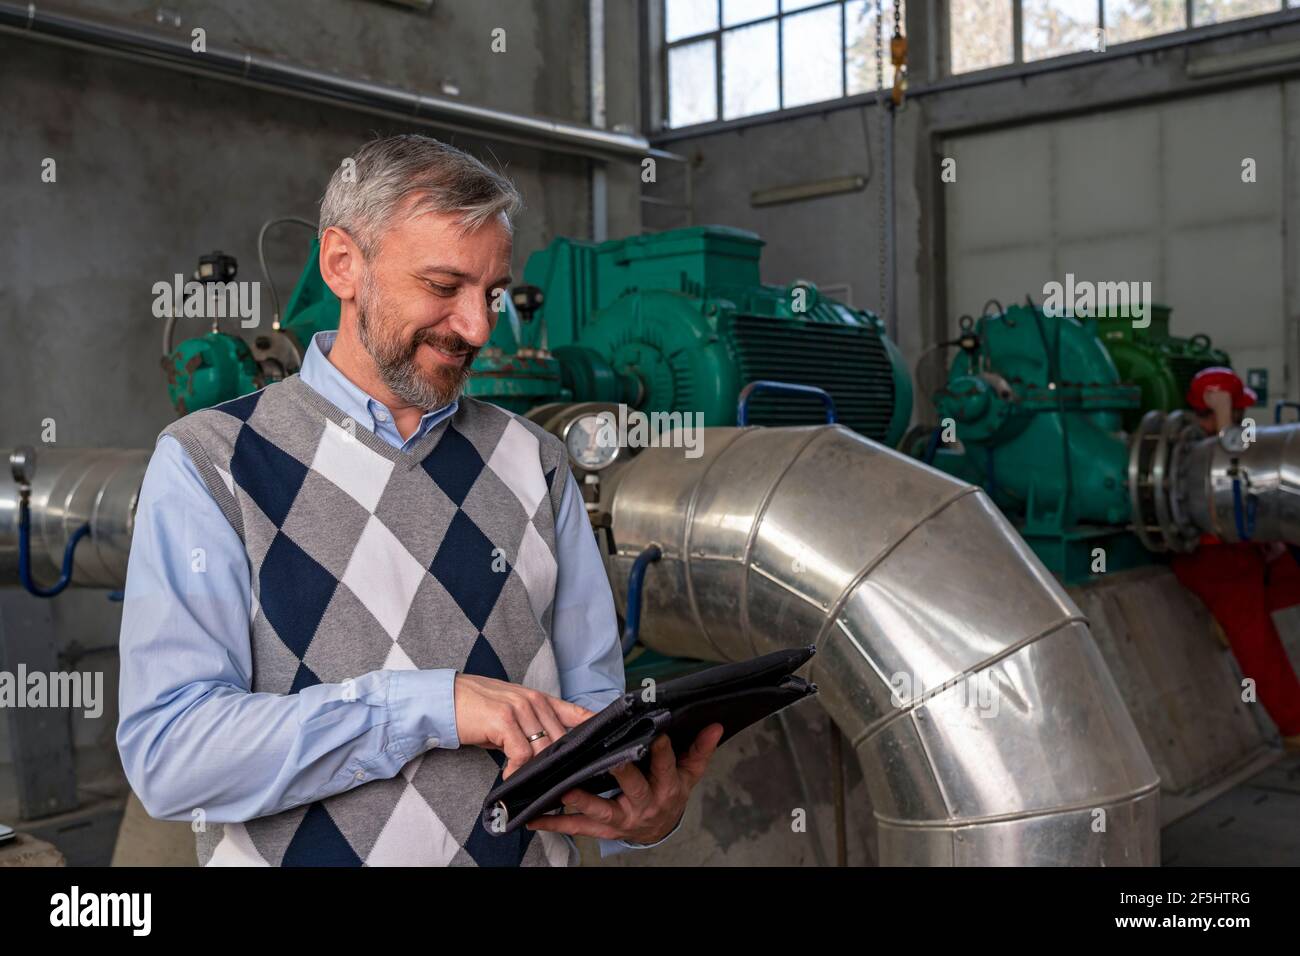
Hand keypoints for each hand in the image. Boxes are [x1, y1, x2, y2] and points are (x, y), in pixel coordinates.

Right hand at [453, 674, 594, 779]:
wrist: (446, 698)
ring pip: (545, 749)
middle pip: (561, 740)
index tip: (607, 746)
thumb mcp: (513, 714)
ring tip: (530, 785)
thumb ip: (533, 727)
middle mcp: (535, 701)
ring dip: (538, 771)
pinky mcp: (504, 720)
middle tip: (557, 786)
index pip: (577, 713)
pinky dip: (516, 770)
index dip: (594, 729)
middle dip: (561, 765)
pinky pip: (521, 754)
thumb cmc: (478, 709)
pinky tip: (507, 776)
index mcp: (540, 699)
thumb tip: (550, 753)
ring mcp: (521, 709)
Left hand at [525, 723, 723, 844]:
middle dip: (622, 774)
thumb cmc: (671, 793)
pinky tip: (535, 818)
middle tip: (611, 760)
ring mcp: (622, 820)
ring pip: (601, 809)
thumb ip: (700, 749)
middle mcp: (644, 805)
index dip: (662, 751)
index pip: (666, 766)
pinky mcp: (603, 830)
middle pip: (633, 787)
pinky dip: (555, 822)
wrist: (659, 829)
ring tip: (562, 789)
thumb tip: (715, 725)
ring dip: (581, 799)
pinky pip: (578, 827)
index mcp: (666, 788)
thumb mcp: (689, 774)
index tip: (657, 733)